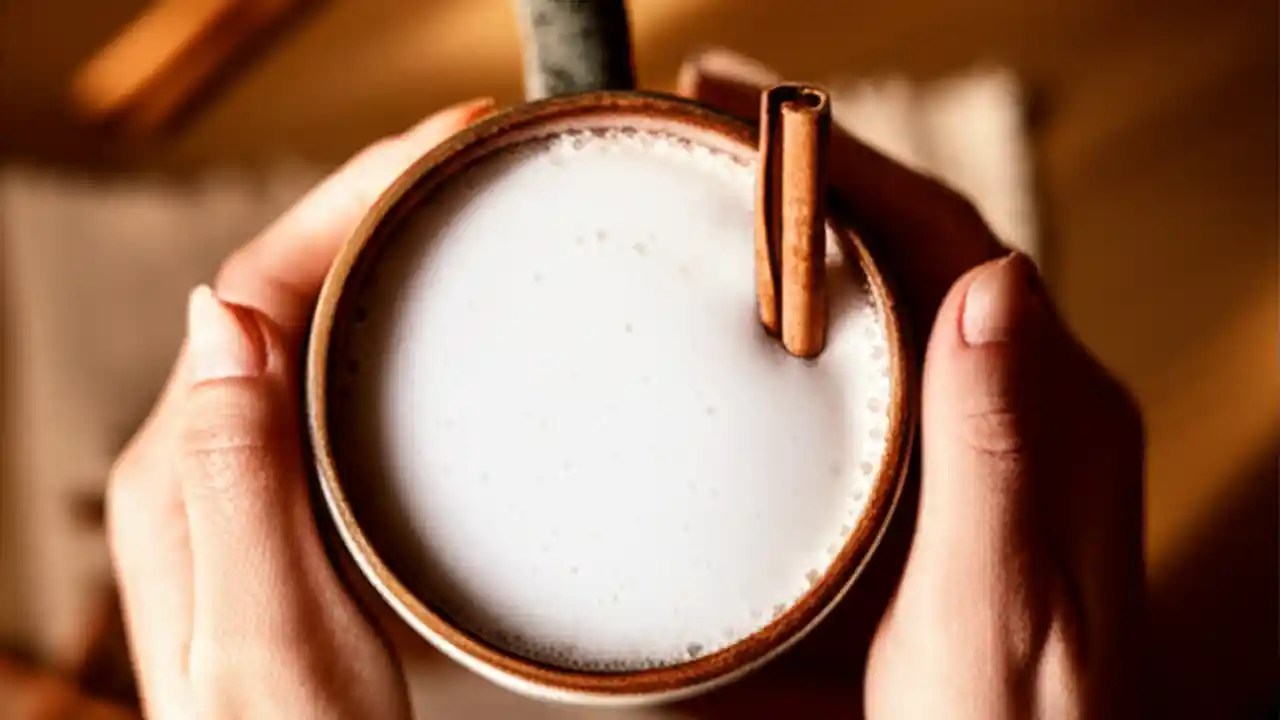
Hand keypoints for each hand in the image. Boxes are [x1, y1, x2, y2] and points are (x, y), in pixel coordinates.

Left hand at [107, 98, 493, 718]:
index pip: (256, 290)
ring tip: (452, 202)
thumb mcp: (267, 628)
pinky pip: (324, 374)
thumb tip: (221, 315)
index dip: (343, 201)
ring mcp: (246, 479)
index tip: (436, 148)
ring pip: (303, 323)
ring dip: (372, 248)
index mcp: (187, 473)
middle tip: (463, 154)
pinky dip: (378, 317)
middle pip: (278, 287)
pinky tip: (425, 312)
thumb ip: (238, 480)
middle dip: (365, 201)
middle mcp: (204, 461)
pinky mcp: (292, 501)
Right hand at [675, 50, 1142, 717]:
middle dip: (815, 174)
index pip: (953, 243)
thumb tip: (991, 285)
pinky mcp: (934, 485)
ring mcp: (977, 445)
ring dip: (806, 231)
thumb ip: (993, 456)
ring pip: (891, 300)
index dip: (854, 164)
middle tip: (706, 127)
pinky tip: (745, 314)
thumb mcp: (992, 603)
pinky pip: (874, 366)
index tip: (751, 109)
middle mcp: (1023, 413)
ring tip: (712, 189)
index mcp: (1052, 420)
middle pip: (917, 251)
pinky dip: (805, 315)